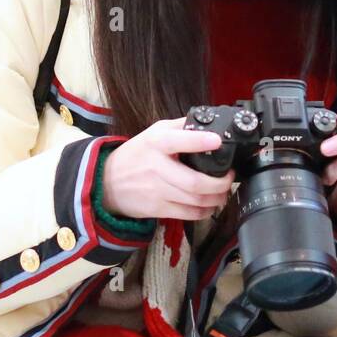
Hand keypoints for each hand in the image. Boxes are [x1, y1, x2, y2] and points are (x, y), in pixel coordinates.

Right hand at [101, 117, 234, 221]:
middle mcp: (157, 168)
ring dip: (217, 198)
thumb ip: (179, 127)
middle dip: (221, 183)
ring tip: (223, 192)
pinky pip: (188, 214)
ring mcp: (157, 191)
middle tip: (229, 177)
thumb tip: (207, 121)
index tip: (218, 141)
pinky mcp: (157, 209)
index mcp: (157, 144)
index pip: (179, 141)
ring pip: (195, 200)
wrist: (107, 182)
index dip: (200, 141)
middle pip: (195, 182)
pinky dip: (205, 211)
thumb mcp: (153, 133)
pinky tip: (210, 204)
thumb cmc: (136, 155)